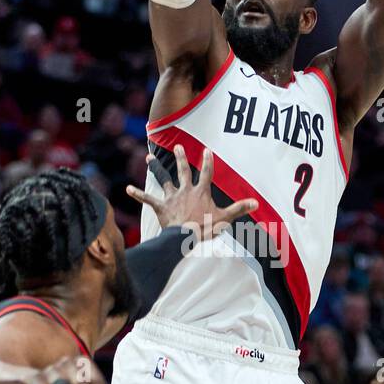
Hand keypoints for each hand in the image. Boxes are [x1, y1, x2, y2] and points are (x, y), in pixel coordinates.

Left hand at [127, 145, 257, 239]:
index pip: (207, 173)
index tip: (207, 149)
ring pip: (163, 179)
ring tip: (148, 157)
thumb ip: (239, 209)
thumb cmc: (204, 228)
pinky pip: (148, 199)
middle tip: (177, 146)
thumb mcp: (224, 218)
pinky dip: (137, 194)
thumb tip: (256, 203)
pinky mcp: (161, 207)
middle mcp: (185, 191)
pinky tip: (127, 188)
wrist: (184, 237)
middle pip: (183, 171)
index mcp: (201, 192)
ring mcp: (172, 198)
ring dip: (155, 168)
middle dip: (181, 158)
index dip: (208, 161)